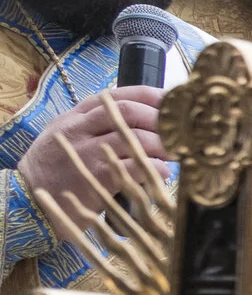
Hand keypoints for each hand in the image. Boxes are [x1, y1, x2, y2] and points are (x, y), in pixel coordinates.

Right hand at [19, 88, 167, 221]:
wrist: (28, 198)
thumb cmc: (55, 167)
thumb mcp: (68, 134)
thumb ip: (98, 123)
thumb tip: (145, 118)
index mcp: (77, 115)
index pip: (118, 95)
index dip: (150, 96)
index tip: (173, 102)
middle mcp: (80, 129)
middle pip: (128, 112)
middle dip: (160, 119)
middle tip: (180, 131)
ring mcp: (87, 152)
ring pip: (134, 137)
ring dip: (162, 144)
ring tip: (176, 152)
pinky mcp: (95, 177)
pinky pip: (134, 167)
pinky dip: (155, 168)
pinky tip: (164, 173)